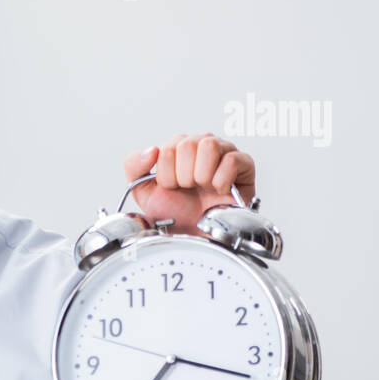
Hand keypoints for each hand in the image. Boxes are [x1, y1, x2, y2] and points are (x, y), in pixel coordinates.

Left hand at [122, 135, 256, 236]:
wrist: (196, 235)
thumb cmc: (175, 213)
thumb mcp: (144, 191)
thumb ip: (134, 166)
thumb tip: (150, 149)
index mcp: (178, 148)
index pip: (168, 147)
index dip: (167, 174)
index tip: (173, 187)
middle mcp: (201, 145)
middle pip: (187, 144)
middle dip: (183, 176)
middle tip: (189, 189)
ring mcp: (223, 152)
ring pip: (209, 145)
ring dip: (202, 175)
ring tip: (204, 188)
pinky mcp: (244, 164)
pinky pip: (232, 159)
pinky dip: (221, 180)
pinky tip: (219, 190)